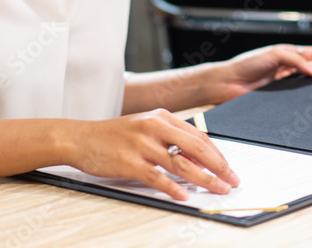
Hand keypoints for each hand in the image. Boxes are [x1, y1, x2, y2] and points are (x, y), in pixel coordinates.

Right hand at [66, 109, 239, 200]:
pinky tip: (184, 196)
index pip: (199, 136)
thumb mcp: (145, 127)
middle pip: (196, 148)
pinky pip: (156, 177)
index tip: (229, 168)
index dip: (218, 154)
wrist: (80, 138)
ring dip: (203, 179)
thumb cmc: (114, 135)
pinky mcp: (129, 161)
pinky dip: (172, 187)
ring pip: (181, 163)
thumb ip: (170, 138)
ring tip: (217, 190)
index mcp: (162, 116)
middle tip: (231, 181)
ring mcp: (142, 144)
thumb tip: (198, 159)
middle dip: (218, 167)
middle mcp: (154, 127)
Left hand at [208, 44, 311, 104]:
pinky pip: (298, 94)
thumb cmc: (246, 64)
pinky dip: (309, 93)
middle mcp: (284, 67)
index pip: (308, 53)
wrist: (228, 83)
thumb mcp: (274, 54)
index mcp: (283, 54)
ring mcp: (282, 82)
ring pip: (308, 80)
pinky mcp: (278, 95)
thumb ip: (296, 61)